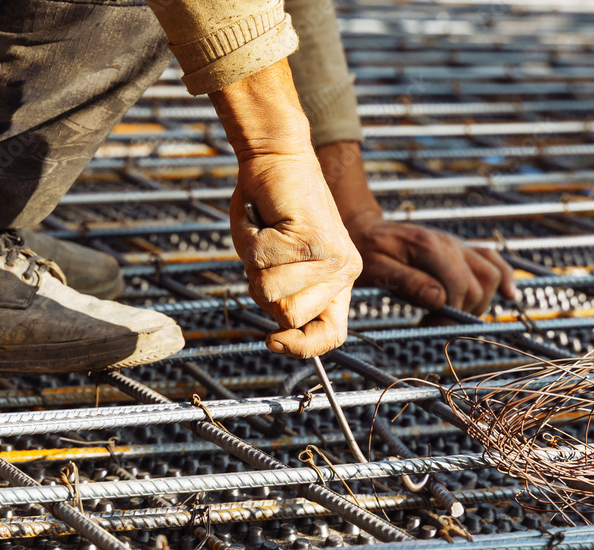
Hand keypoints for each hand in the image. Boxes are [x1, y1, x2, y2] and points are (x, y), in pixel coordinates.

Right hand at [211, 61, 361, 357]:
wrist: (279, 157)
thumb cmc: (272, 209)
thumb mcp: (279, 261)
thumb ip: (283, 295)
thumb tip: (280, 337)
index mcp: (339, 282)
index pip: (332, 335)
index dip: (303, 348)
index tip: (273, 343)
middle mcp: (344, 273)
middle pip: (287, 317)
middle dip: (263, 288)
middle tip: (267, 252)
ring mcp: (331, 259)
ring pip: (271, 293)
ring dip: (254, 263)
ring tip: (267, 234)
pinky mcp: (312, 241)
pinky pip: (262, 262)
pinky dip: (250, 240)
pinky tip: (265, 220)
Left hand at [315, 142, 515, 314]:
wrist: (366, 229)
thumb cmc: (367, 251)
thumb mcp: (377, 268)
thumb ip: (408, 283)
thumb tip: (439, 301)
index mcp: (429, 247)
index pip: (457, 287)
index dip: (449, 313)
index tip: (428, 327)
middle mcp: (450, 243)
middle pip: (478, 285)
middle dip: (462, 311)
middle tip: (435, 323)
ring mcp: (458, 245)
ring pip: (491, 274)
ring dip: (482, 301)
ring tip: (457, 315)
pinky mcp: (461, 250)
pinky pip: (492, 260)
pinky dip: (505, 278)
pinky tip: (510, 296)